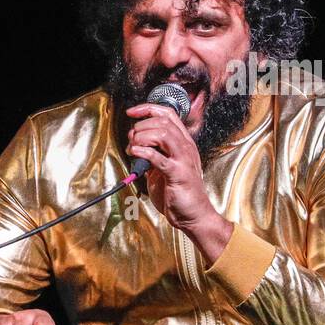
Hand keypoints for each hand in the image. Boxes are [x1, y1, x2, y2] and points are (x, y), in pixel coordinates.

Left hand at [125, 102, 231, 261]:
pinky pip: (159, 157)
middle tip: (131, 139)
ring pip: (163, 134)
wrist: (193, 214)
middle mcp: (186, 147)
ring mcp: (184, 160)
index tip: (132, 112)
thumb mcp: (162, 168)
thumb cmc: (178, 192)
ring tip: (133, 147)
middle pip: (162, 122)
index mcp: (183, 143)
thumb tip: (134, 143)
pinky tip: (135, 154)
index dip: (148, 109)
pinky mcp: (178, 173)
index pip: (168, 114)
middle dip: (141, 126)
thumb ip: (152, 154)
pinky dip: (143, 152)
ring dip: (142, 137)